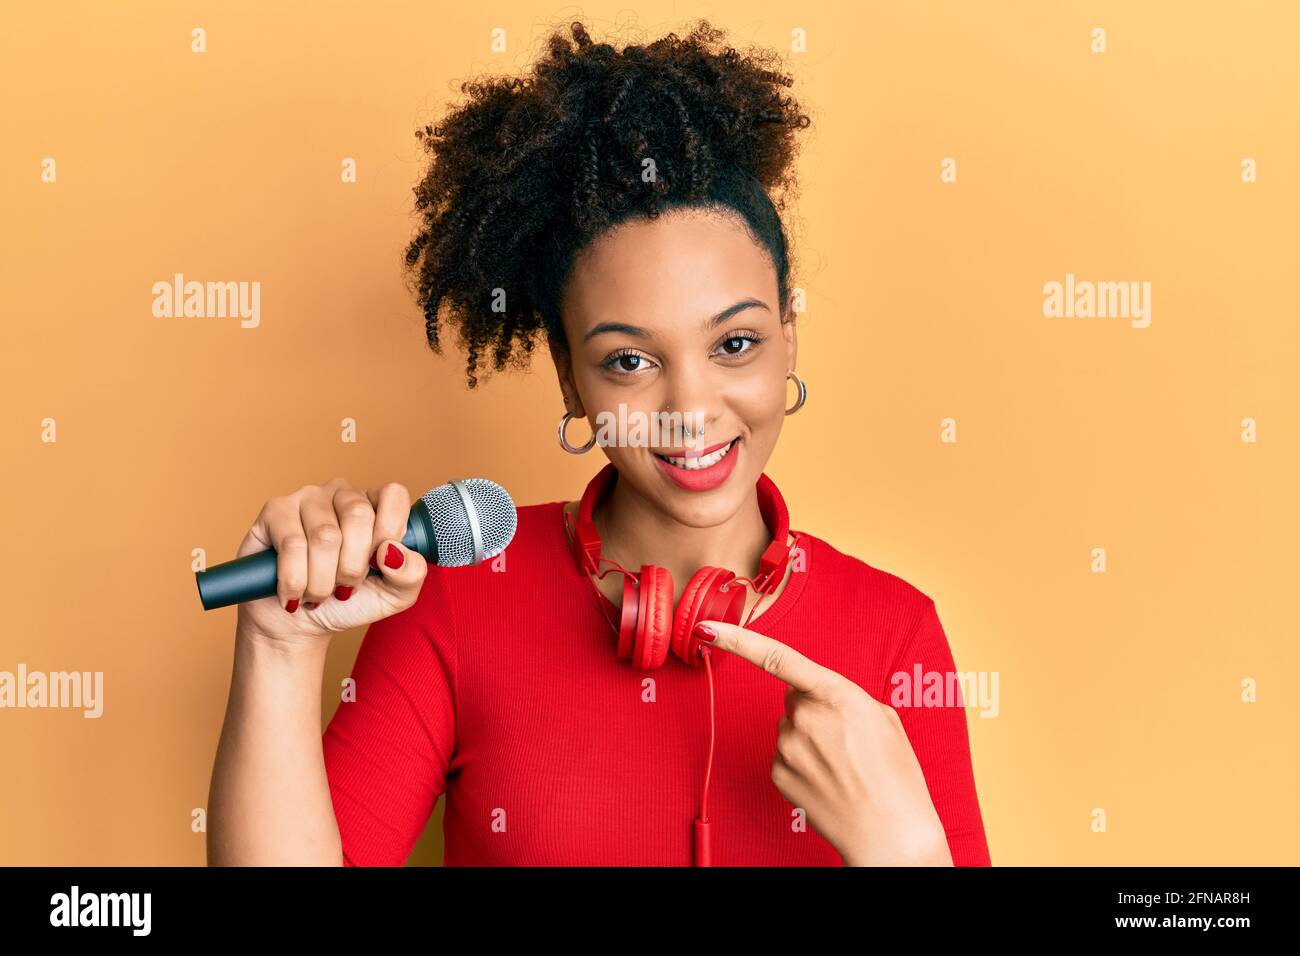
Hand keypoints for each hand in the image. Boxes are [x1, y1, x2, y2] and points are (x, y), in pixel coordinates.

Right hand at [233, 478, 428, 648]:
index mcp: (376, 505)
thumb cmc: (348, 601)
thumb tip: (394, 552)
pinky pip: (292, 544)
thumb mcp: (393, 596)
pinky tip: (293, 593)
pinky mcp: (275, 511)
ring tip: (318, 593)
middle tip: (344, 587)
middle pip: (358, 515)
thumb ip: (411, 574)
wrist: (298, 624)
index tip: (378, 565)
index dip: (389, 532)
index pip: (393, 495)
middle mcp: (343, 493)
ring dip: (323, 581)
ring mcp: (307, 498)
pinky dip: (295, 580)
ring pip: (325, 536)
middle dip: (353, 566)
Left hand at [694, 619, 952, 865]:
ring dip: (808, 738)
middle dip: (812, 709)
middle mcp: (804, 717)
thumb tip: (822, 699)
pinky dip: (801, 763)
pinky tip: (826, 780)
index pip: (776, 658)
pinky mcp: (777, 773)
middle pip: (793, 698)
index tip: (708, 628)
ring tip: (841, 764)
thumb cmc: (895, 777)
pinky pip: (783, 755)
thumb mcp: (884, 719)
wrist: (890, 834)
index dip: (737, 640)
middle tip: (845, 739)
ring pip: (789, 728)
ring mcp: (787, 747)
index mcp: (835, 694)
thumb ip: (845, 697)